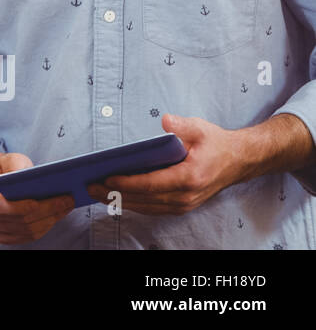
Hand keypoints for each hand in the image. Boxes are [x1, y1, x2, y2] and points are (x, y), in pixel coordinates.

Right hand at [0, 152, 73, 244]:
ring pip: (29, 230)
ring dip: (51, 219)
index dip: (21, 207)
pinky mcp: (8, 236)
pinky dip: (46, 226)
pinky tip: (58, 215)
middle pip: (22, 220)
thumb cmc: (5, 168)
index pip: (1, 207)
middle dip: (48, 210)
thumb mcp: (8, 159)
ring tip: (67, 206)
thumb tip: (23, 176)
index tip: (42, 201)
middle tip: (68, 199)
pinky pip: (30, 236)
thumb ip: (14, 166)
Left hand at [87, 114, 241, 214]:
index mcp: (189, 177)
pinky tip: (117, 198)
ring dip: (122, 202)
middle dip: (115, 194)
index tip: (106, 179)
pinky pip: (154, 209)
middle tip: (90, 187)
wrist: (239, 161)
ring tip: (97, 193)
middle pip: (145, 199)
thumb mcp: (200, 128)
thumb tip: (165, 120)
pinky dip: (135, 204)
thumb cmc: (216, 143)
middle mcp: (186, 196)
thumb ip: (182, 125)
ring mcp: (185, 204)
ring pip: (147, 208)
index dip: (127, 183)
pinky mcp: (183, 206)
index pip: (152, 184)